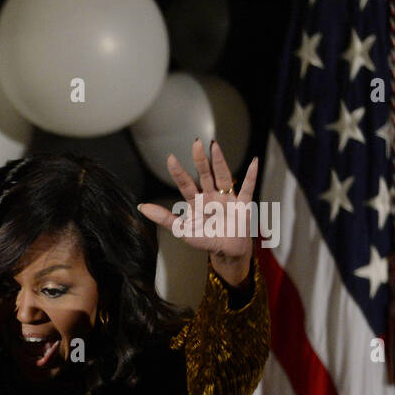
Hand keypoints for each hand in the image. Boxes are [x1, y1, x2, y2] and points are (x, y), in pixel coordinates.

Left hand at [138, 138, 258, 288]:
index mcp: (196, 201)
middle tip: (196, 143)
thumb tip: (142, 207)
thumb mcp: (182, 230)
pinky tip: (253, 162)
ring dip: (219, 162)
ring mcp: (226, 198)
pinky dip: (251, 176)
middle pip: (205, 174)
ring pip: (223, 176)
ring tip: (215, 146)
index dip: (179, 172)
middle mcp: (211, 195)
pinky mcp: (242, 204)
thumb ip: (164, 218)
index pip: (185, 184)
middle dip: (200, 159)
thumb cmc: (205, 239)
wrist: (226, 251)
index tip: (171, 158)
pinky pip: (247, 188)